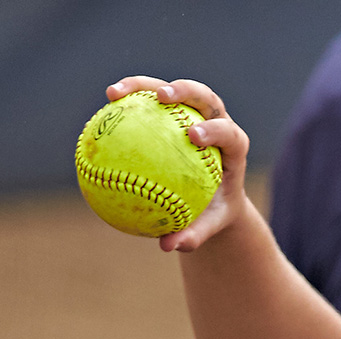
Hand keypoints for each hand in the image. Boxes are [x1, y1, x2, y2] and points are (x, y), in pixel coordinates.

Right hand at [103, 77, 251, 252]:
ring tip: (114, 93)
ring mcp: (195, 112)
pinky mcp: (173, 111)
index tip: (193, 136)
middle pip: (204, 97)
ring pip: (170, 90)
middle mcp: (217, 122)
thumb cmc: (213, 211)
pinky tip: (102, 108)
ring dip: (144, 85)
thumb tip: (170, 247)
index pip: (229, 133)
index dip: (214, 129)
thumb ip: (195, 234)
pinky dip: (127, 102)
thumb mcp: (210, 226)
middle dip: (185, 90)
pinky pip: (147, 103)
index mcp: (234, 147)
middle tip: (161, 97)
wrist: (215, 195)